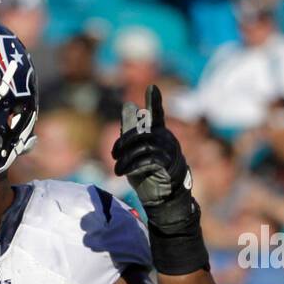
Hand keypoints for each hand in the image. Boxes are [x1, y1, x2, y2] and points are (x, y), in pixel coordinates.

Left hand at [112, 84, 195, 229]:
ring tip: (117, 169)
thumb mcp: (135, 153)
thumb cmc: (148, 174)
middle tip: (113, 154)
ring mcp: (169, 151)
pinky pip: (149, 159)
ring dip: (126, 158)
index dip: (155, 101)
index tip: (151, 86)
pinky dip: (133, 165)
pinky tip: (124, 172)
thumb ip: (131, 133)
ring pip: (143, 146)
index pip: (157, 115)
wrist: (163, 197)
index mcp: (158, 134)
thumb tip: (128, 106)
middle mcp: (166, 139)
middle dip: (123, 142)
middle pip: (141, 132)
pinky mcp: (168, 165)